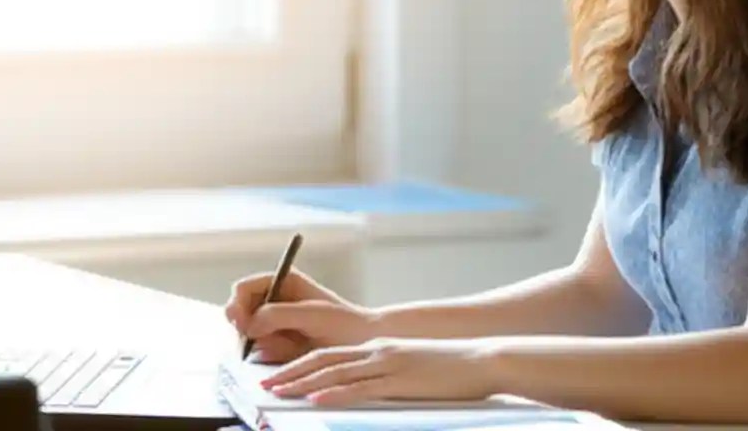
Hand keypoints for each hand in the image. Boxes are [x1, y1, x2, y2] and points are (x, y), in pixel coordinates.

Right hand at [224, 269, 376, 363]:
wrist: (361, 344)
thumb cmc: (343, 323)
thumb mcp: (311, 315)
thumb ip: (278, 315)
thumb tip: (249, 324)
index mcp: (281, 281)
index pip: (244, 288)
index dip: (237, 304)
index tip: (241, 323)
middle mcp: (274, 299)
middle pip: (240, 312)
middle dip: (249, 328)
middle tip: (266, 340)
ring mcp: (274, 322)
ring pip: (249, 334)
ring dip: (265, 343)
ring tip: (292, 345)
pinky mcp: (277, 342)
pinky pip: (261, 350)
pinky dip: (273, 353)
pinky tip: (293, 351)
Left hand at [260, 338, 497, 405]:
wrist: (482, 359)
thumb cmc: (451, 368)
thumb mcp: (412, 367)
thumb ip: (388, 374)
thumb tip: (369, 387)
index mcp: (379, 349)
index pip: (330, 354)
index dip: (300, 365)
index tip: (279, 375)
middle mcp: (377, 352)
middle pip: (324, 359)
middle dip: (291, 372)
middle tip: (264, 383)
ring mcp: (387, 364)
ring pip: (335, 372)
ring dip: (303, 382)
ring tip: (278, 391)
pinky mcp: (399, 380)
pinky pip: (361, 388)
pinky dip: (336, 393)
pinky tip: (318, 399)